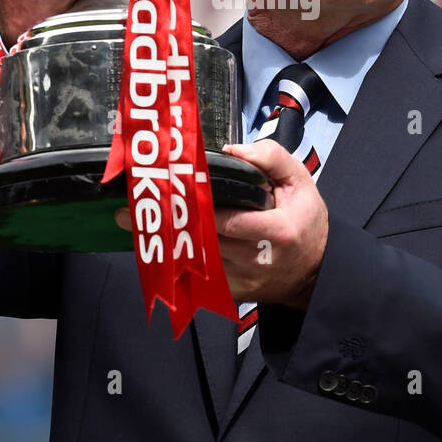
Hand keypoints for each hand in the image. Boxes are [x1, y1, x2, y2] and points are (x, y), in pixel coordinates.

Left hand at [114, 139, 328, 310]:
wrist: (314, 271)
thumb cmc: (306, 220)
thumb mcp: (301, 181)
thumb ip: (271, 158)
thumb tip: (233, 150)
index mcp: (277, 231)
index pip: (227, 220)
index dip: (196, 206)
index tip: (166, 193)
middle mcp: (256, 260)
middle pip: (203, 238)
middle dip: (167, 221)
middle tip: (126, 209)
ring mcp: (242, 280)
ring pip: (195, 257)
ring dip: (165, 238)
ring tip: (132, 221)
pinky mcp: (232, 292)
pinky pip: (198, 272)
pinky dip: (176, 255)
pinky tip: (155, 240)